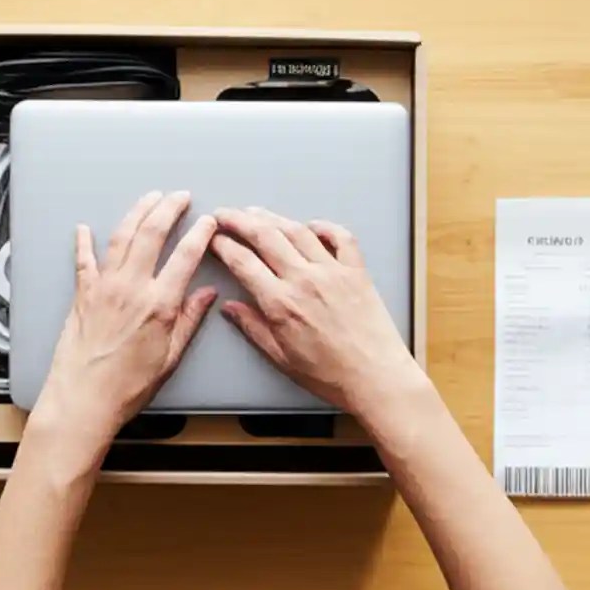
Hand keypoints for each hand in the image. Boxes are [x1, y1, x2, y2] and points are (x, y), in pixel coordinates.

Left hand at [26, 191, 216, 467]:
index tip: (208, 221)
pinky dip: (83, 241)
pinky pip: (83, 260)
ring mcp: (103, 288)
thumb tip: (207, 295)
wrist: (84, 400)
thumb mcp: (171, 357)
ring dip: (137, 212)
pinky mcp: (82, 295)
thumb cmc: (128, 386)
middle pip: (152, 233)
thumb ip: (190, 320)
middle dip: (168, 208)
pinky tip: (84, 228)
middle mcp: (131, 288)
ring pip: (121, 236)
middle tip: (180, 196)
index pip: (185, 256)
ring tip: (149, 198)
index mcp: (159, 304)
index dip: (200, 233)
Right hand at [210, 207, 425, 419]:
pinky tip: (311, 225)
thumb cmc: (331, 375)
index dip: (223, 245)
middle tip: (225, 214)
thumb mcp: (281, 357)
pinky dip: (324, 226)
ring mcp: (333, 272)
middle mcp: (305, 280)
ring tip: (256, 212)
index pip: (243, 262)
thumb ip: (253, 328)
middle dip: (239, 220)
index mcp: (281, 303)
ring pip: (296, 231)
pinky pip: (340, 237)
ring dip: (272, 217)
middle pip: (265, 236)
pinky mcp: (356, 271)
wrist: (375, 377)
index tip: (213, 238)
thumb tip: (230, 308)